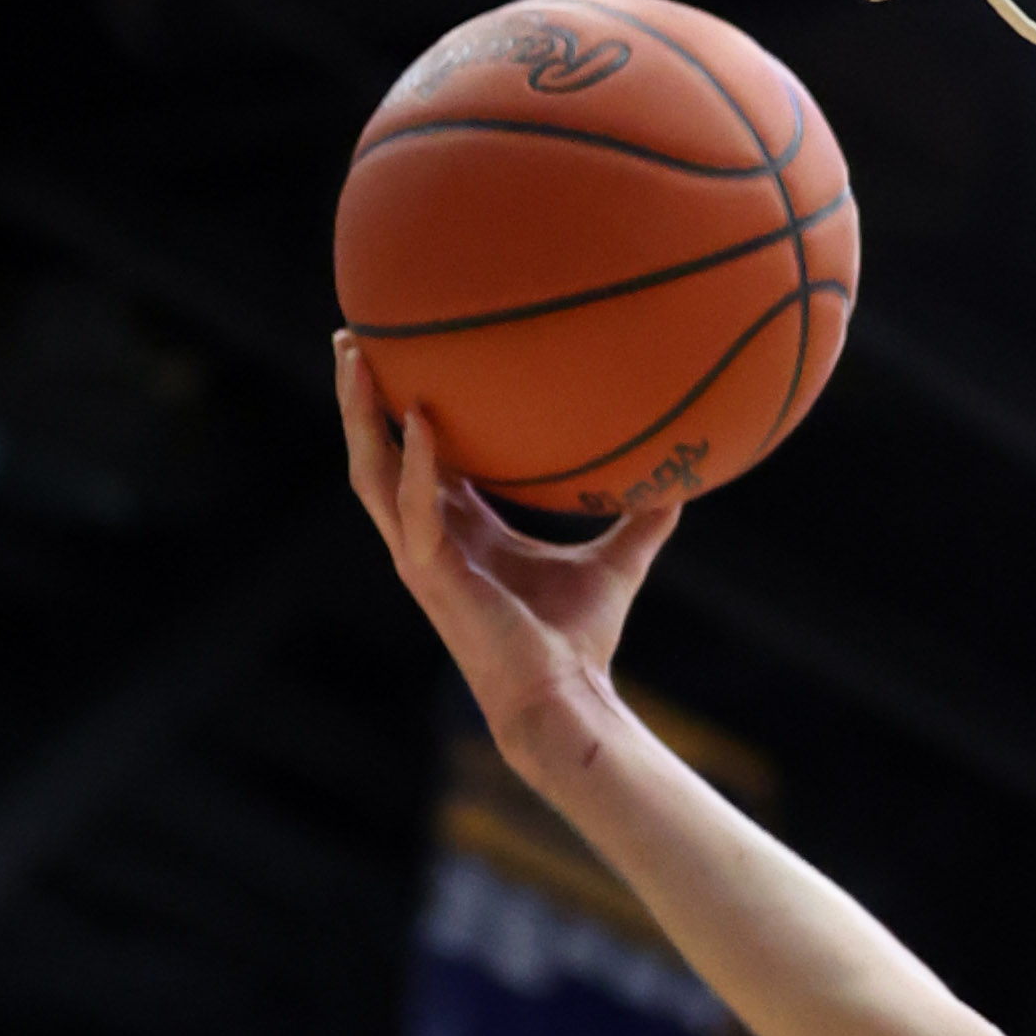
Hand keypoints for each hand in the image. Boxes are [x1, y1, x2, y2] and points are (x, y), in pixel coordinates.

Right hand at [335, 334, 680, 754]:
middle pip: (375, 454)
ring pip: (370, 474)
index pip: (419, 457)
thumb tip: (685, 480)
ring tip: (354, 356)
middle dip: (359, 397)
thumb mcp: (617, 563)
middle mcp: (430, 538)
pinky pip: (414, 510)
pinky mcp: (432, 577)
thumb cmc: (579, 641)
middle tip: (350, 335)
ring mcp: (423, 557)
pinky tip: (425, 422)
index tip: (403, 352)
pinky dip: (418, 466)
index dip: (405, 409)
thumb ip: (644, 520)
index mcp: (460, 530)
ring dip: (359, 416)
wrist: (566, 699)